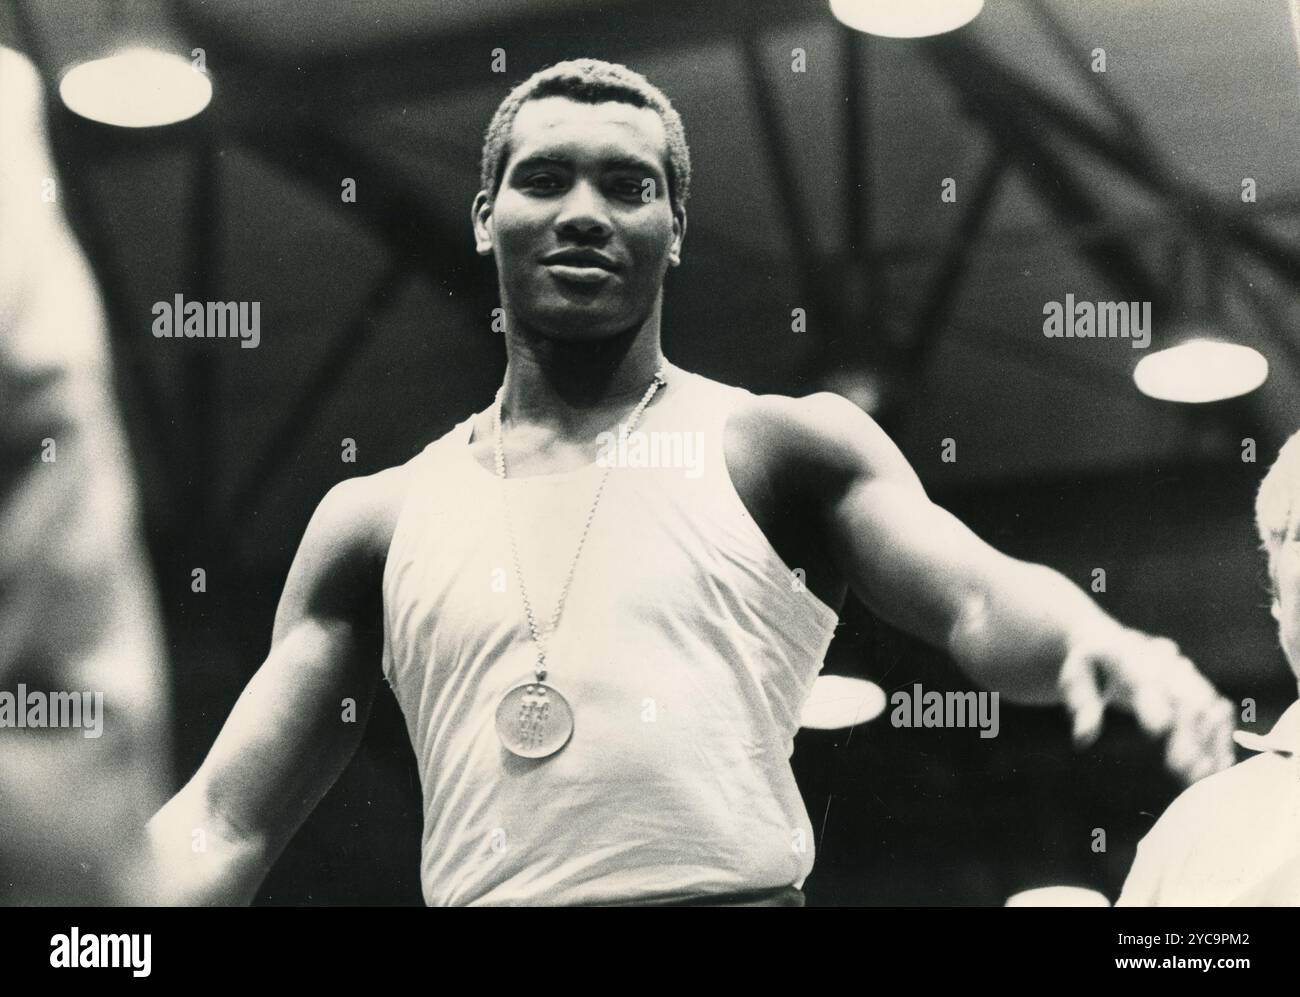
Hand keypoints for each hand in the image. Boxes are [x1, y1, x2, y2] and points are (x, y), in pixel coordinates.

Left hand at [1057, 628, 1235, 783]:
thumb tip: (1083, 739)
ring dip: (1210, 743)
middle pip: (1184, 697)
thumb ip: (1081, 703)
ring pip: (1208, 706)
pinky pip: (1219, 711)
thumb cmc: (1091, 665)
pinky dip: (1222, 738)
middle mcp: (1165, 662)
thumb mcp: (1075, 676)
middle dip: (1189, 735)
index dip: (1153, 703)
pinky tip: (1221, 767)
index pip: (1144, 678)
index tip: (1159, 729)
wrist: (1114, 641)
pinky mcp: (1200, 687)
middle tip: (1188, 772)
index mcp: (1129, 654)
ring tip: (1205, 778)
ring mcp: (1186, 673)